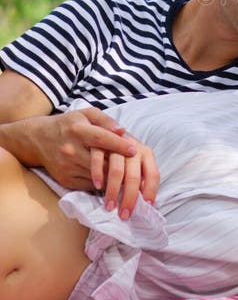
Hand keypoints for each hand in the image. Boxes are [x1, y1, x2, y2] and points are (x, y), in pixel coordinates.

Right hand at [23, 107, 137, 189]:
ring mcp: (67, 166)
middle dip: (119, 166)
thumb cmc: (69, 124)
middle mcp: (71, 149)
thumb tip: (122, 131)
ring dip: (113, 178)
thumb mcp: (86, 114)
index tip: (134, 150)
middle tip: (136, 170)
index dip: (118, 145)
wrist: (39, 139)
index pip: (101, 138)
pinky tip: (111, 181)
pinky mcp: (65, 180)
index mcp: (78, 130)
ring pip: (96, 176)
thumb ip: (105, 120)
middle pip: (100, 161)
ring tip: (128, 178)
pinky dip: (102, 184)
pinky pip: (89, 185)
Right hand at [96, 136, 159, 218]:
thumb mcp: (132, 158)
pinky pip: (97, 161)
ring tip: (110, 206)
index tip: (147, 206)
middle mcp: (131, 146)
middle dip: (130, 197)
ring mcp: (112, 145)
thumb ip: (140, 173)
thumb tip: (148, 200)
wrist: (86, 126)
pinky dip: (98, 175)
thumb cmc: (113, 145)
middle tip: (125, 214)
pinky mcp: (95, 144)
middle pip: (133, 176)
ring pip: (116, 171)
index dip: (151, 191)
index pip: (153, 173)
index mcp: (144, 150)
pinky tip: (98, 186)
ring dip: (113, 191)